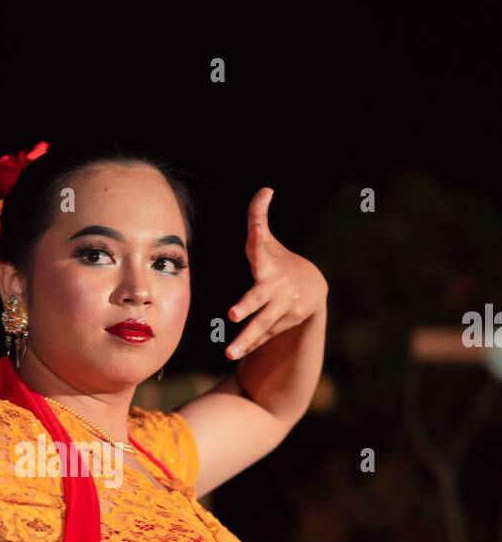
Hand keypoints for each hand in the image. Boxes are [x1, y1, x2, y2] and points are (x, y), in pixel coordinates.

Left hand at [226, 187, 327, 359]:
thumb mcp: (268, 240)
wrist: (312, 287)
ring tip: (228, 352)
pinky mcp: (282, 322)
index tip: (256, 232)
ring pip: (261, 324)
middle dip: (248, 305)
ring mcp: (281, 306)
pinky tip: (238, 352)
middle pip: (260, 297)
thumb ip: (259, 217)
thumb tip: (265, 189)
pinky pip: (263, 334)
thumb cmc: (278, 261)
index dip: (259, 237)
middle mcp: (275, 286)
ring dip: (246, 338)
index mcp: (268, 262)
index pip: (261, 247)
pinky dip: (251, 343)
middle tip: (233, 314)